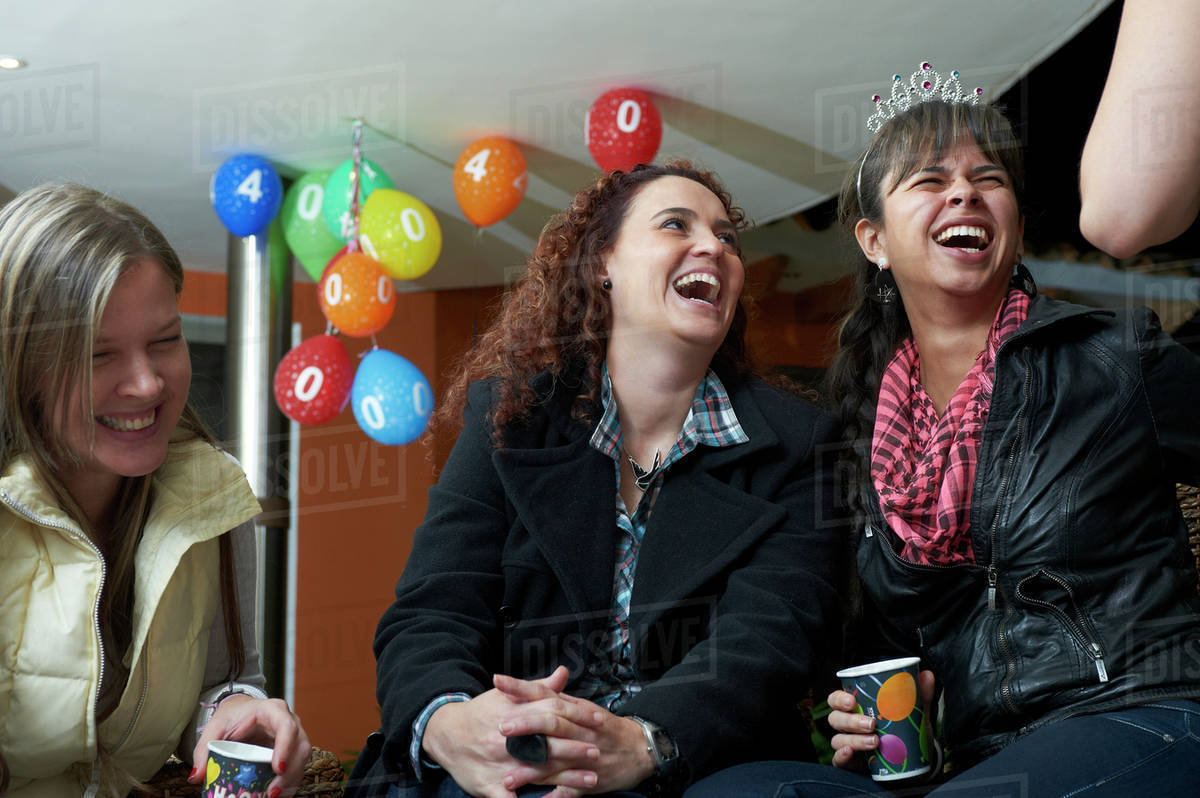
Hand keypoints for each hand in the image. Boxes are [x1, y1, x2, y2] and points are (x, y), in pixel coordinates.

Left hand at [190, 694, 310, 797]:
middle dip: (290, 771)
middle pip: (300, 746)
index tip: (276, 768)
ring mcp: (294, 737)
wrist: (242, 714)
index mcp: (273, 710)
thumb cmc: (232, 717)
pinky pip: (297, 768)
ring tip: (271, 796)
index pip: (286, 726)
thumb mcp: (215, 728)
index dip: (285, 747)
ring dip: (290, 781)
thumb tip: (198, 776)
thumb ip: (204, 750)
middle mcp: (290, 722)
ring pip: (302, 759)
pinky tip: (275, 794)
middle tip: (272, 792)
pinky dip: (288, 784)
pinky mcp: (292, 751)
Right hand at [422, 668, 601, 797]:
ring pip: (537, 773)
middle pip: (547, 744)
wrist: (446, 733)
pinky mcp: (489, 786)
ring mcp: (499, 765)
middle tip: (598, 752)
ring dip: (566, 778)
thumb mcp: (507, 695)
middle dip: (575, 749)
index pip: (551, 711)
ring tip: (591, 781)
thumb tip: (563, 674)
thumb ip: (538, 688)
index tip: (599, 720)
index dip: (578, 715)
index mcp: (515, 715)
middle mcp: (508, 740)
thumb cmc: (480, 713)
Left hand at [494, 667, 653, 795]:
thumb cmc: (605, 727)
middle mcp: (580, 730)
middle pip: (552, 724)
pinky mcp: (590, 781)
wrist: (640, 748)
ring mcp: (585, 757)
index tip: (497, 681)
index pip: (545, 693)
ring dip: (532, 771)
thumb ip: (557, 697)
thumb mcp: (584, 707)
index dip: (521, 687)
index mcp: (575, 710)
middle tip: (501, 727)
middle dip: (526, 726)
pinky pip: (570, 790)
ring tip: (507, 778)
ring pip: (556, 762)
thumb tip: (529, 686)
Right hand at [828, 669, 934, 770]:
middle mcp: (847, 725)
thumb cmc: (900, 731)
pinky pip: (838, 760)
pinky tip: (850, 753)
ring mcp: (848, 744)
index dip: (839, 699)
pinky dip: (841, 757)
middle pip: (835, 719)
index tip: (852, 701)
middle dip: (851, 721)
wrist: (908, 760)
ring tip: (875, 741)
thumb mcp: (910, 713)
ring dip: (854, 740)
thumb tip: (926, 675)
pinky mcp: (851, 763)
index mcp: (855, 708)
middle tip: (871, 723)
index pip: (836, 700)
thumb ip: (916, 696)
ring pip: (838, 739)